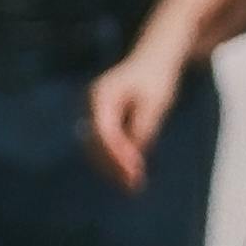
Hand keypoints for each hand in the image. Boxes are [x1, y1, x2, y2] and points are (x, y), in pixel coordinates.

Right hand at [85, 43, 179, 191]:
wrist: (152, 60)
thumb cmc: (155, 78)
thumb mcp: (155, 103)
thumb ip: (142, 128)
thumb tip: (132, 156)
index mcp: (101, 95)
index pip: (103, 132)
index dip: (117, 155)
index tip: (134, 170)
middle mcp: (90, 104)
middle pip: (96, 143)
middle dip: (114, 165)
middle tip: (135, 184)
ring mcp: (92, 113)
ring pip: (96, 148)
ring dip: (112, 167)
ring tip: (134, 184)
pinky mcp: (100, 121)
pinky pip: (102, 145)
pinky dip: (114, 160)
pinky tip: (130, 174)